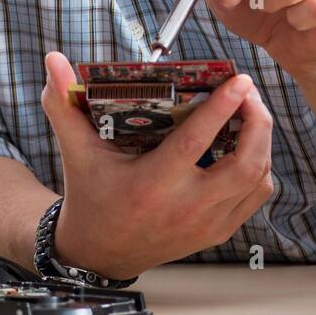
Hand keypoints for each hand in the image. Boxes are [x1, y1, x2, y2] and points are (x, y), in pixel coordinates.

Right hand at [39, 51, 273, 280]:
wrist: (99, 253)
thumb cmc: (90, 196)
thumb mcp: (77, 152)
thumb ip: (64, 105)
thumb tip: (53, 61)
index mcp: (153, 184)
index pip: (196, 143)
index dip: (222, 109)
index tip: (238, 81)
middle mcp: (186, 207)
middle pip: (245, 165)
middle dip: (257, 123)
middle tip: (248, 94)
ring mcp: (206, 223)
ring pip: (257, 180)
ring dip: (262, 142)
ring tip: (251, 113)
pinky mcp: (217, 232)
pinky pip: (254, 197)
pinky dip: (259, 167)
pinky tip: (248, 145)